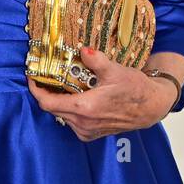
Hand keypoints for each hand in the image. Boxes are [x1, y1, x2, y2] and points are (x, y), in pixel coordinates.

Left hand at [25, 47, 177, 140]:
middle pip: (52, 109)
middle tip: (46, 76)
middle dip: (47, 92)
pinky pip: (72, 122)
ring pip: (61, 115)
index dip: (36, 90)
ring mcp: (87, 131)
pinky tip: (76, 95)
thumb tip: (82, 49)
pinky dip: (69, 109)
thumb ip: (96, 59)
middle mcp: (83, 123)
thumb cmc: (135, 89)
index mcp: (85, 107)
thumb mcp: (115, 70)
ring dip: (59, 100)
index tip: (32, 78)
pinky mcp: (92, 134)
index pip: (48, 103)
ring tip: (61, 83)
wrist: (152, 107)